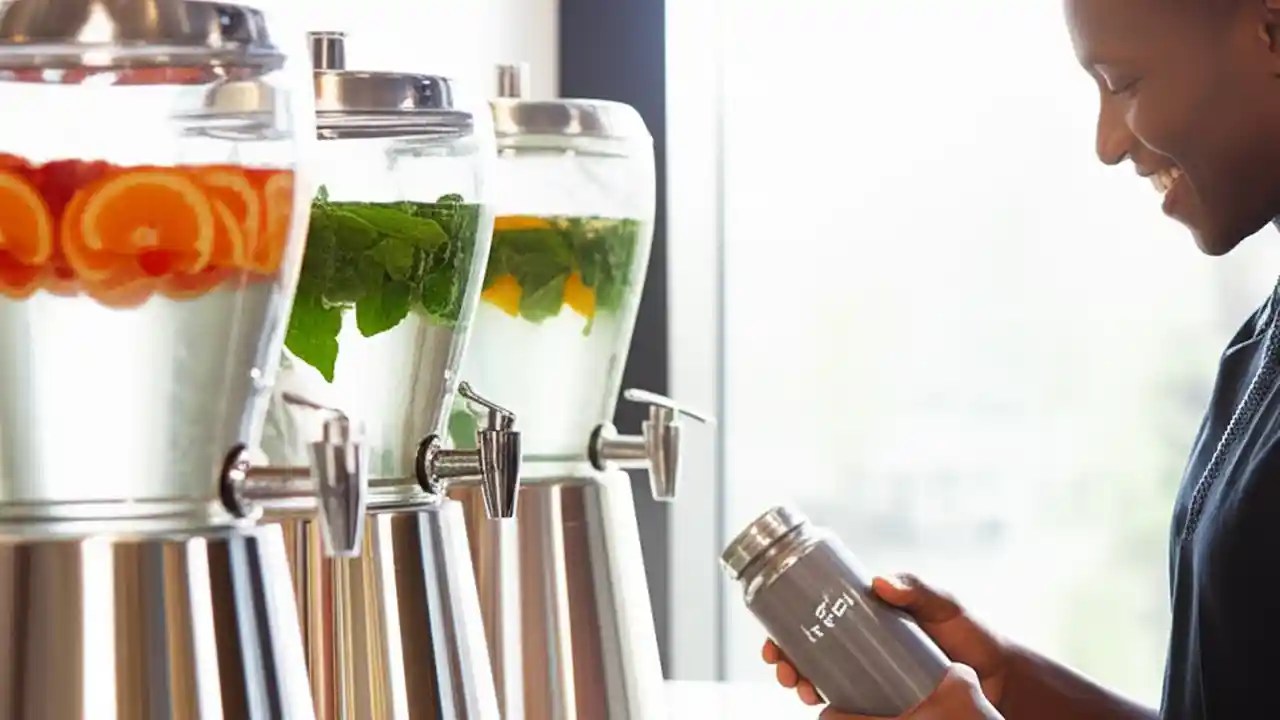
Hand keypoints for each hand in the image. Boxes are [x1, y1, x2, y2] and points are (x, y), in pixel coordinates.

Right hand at [761, 574, 1010, 707]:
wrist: (1000, 677)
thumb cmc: (970, 632)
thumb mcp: (943, 603)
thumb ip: (917, 588)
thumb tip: (878, 582)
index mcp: (867, 614)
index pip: (814, 614)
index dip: (784, 626)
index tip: (772, 639)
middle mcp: (861, 642)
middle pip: (806, 647)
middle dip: (784, 658)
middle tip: (783, 669)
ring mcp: (869, 671)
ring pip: (818, 675)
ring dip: (798, 681)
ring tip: (801, 689)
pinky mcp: (881, 699)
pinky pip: (844, 701)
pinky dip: (824, 701)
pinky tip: (817, 703)